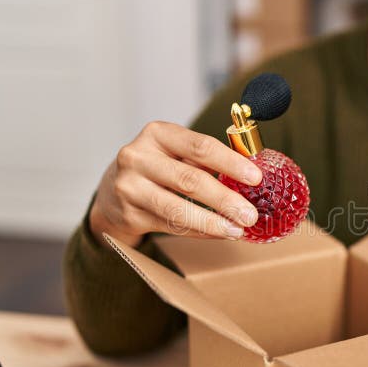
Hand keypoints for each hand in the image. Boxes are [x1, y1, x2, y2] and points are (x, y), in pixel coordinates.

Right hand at [89, 121, 262, 247]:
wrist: (111, 193)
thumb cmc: (157, 168)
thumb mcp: (175, 152)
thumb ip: (206, 159)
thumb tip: (251, 175)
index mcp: (157, 133)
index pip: (200, 146)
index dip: (230, 162)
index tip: (256, 177)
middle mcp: (138, 156)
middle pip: (190, 179)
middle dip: (225, 199)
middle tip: (250, 214)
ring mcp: (129, 186)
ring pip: (178, 208)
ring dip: (212, 222)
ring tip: (237, 230)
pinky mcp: (128, 214)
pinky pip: (171, 226)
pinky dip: (199, 231)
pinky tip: (218, 233)